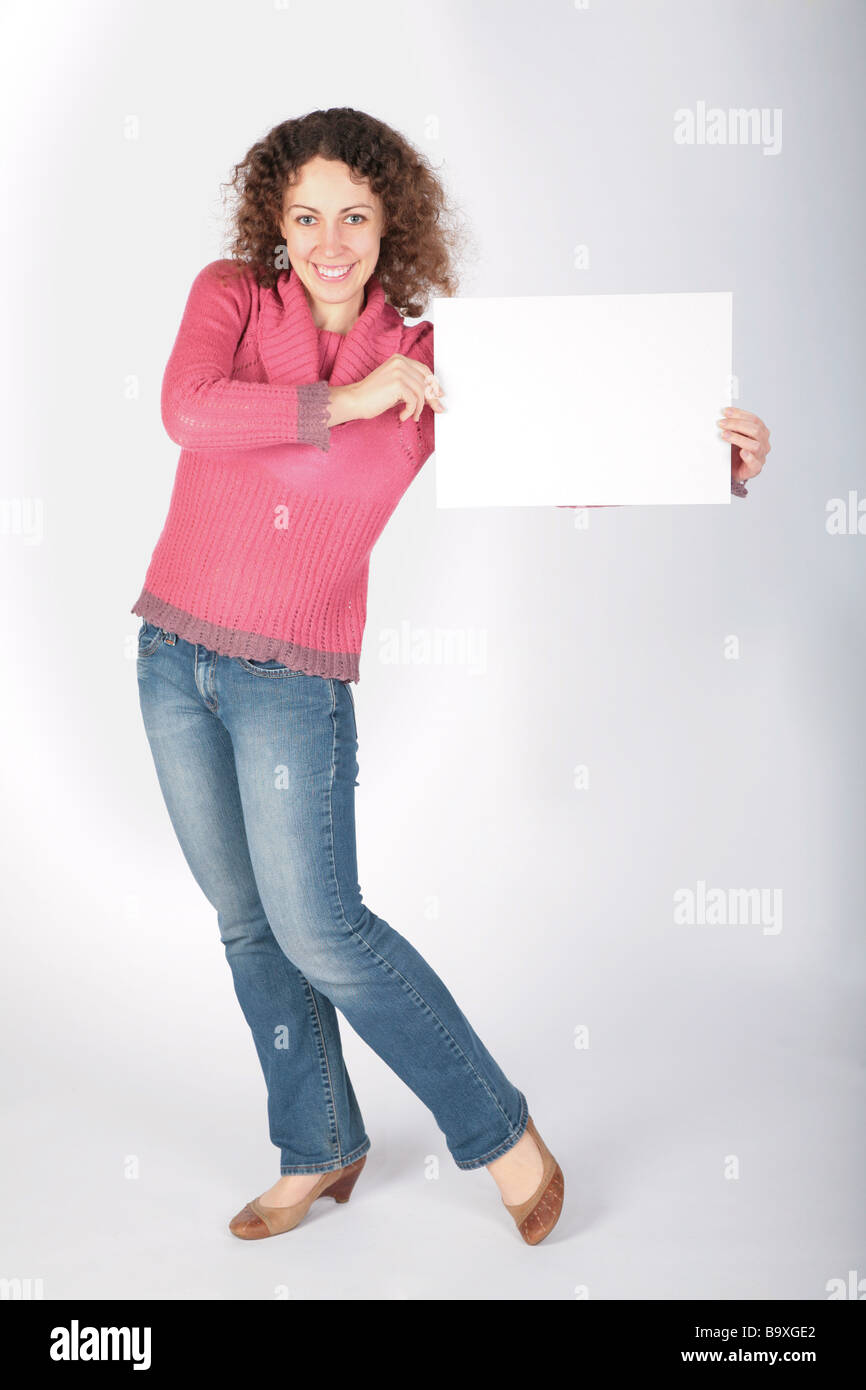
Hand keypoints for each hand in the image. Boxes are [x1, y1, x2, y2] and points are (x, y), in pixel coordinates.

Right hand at [329, 354, 444, 427]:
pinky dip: (410, 411)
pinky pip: (414, 400)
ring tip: (412, 416)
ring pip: (421, 392)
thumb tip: (433, 396)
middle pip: (426, 381)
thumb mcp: (396, 388)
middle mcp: (400, 362)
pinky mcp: (397, 384)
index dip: (433, 384)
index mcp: (399, 359)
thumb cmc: (372, 396)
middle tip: (437, 409)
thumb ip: (412, 387)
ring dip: (419, 408)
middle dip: (432, 398)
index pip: (424, 370)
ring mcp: (398, 371)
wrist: (355, 400)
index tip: (439, 396)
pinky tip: (402, 415)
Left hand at [717, 407, 770, 486]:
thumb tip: (721, 416)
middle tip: (721, 423)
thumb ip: (732, 426)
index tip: (725, 412)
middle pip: (755, 430)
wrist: (733, 470)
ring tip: (724, 435)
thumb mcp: (734, 435)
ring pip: (755, 445)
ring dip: (738, 438)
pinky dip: (749, 457)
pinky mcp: (755, 468)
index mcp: (760, 431)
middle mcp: (763, 442)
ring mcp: (761, 455)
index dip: (739, 414)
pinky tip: (742, 452)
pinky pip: (755, 463)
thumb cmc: (735, 451)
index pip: (753, 419)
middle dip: (736, 424)